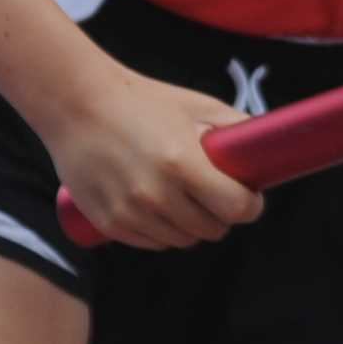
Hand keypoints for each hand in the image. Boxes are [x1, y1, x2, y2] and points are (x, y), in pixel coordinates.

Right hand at [45, 65, 262, 249]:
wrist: (74, 103)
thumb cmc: (138, 100)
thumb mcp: (193, 105)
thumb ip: (233, 126)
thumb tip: (268, 145)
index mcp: (182, 163)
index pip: (236, 209)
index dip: (249, 205)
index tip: (248, 197)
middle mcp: (156, 193)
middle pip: (212, 229)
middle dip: (219, 214)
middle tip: (211, 193)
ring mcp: (130, 212)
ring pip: (182, 240)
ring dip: (189, 225)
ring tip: (180, 197)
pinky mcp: (109, 222)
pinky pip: (152, 243)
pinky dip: (160, 231)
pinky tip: (156, 206)